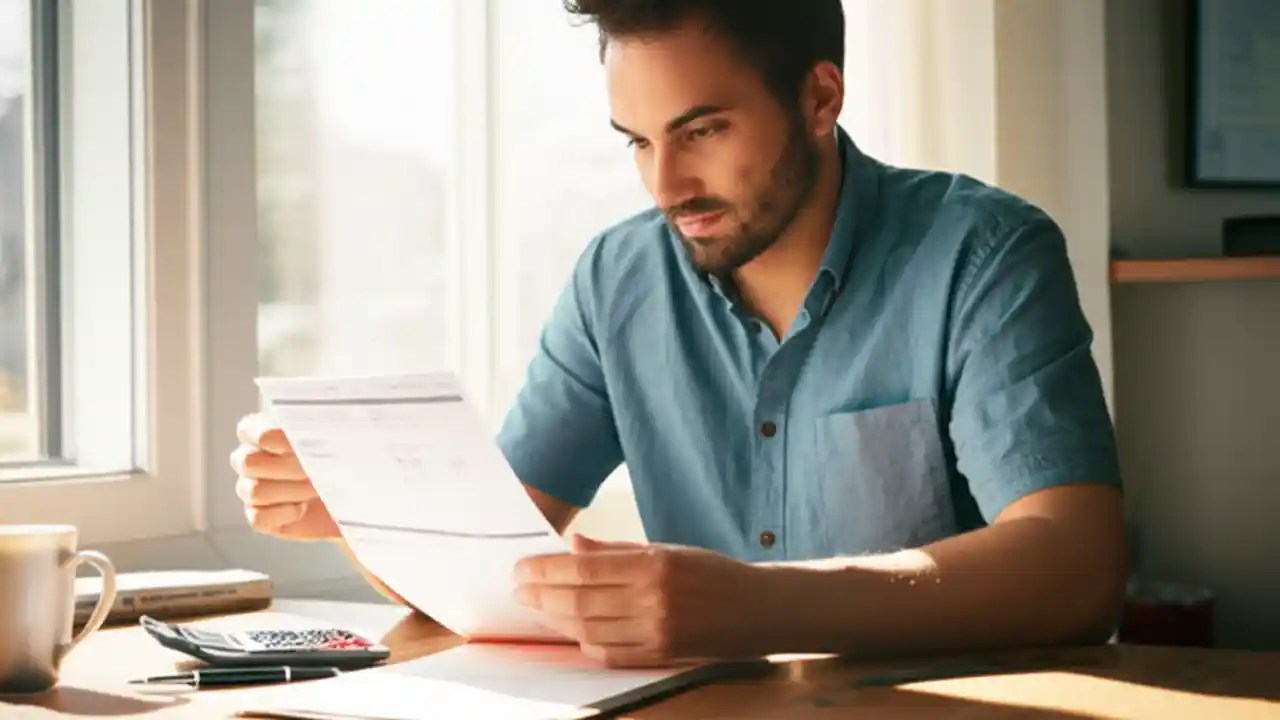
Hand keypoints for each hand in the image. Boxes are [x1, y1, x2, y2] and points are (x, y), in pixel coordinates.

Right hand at [229, 413, 339, 540]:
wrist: (351, 488)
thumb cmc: (338, 455)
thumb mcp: (331, 435)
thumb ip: (315, 430)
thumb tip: (312, 434)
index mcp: (257, 430)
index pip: (248, 431)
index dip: (275, 439)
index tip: (301, 445)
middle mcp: (247, 458)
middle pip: (250, 463)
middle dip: (288, 467)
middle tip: (317, 470)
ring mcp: (249, 488)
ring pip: (255, 491)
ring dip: (292, 491)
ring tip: (318, 489)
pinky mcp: (259, 515)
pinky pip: (258, 518)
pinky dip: (283, 514)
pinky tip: (303, 508)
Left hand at [514, 535, 765, 666]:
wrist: (758, 609)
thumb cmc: (712, 572)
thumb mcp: (668, 549)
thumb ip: (618, 549)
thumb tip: (573, 544)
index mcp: (654, 566)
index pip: (584, 568)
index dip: (546, 569)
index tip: (522, 567)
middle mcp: (653, 600)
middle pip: (579, 601)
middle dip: (541, 595)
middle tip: (519, 588)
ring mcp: (657, 632)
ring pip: (588, 629)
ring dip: (556, 619)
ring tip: (537, 607)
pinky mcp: (661, 655)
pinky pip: (610, 653)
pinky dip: (584, 642)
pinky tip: (571, 630)